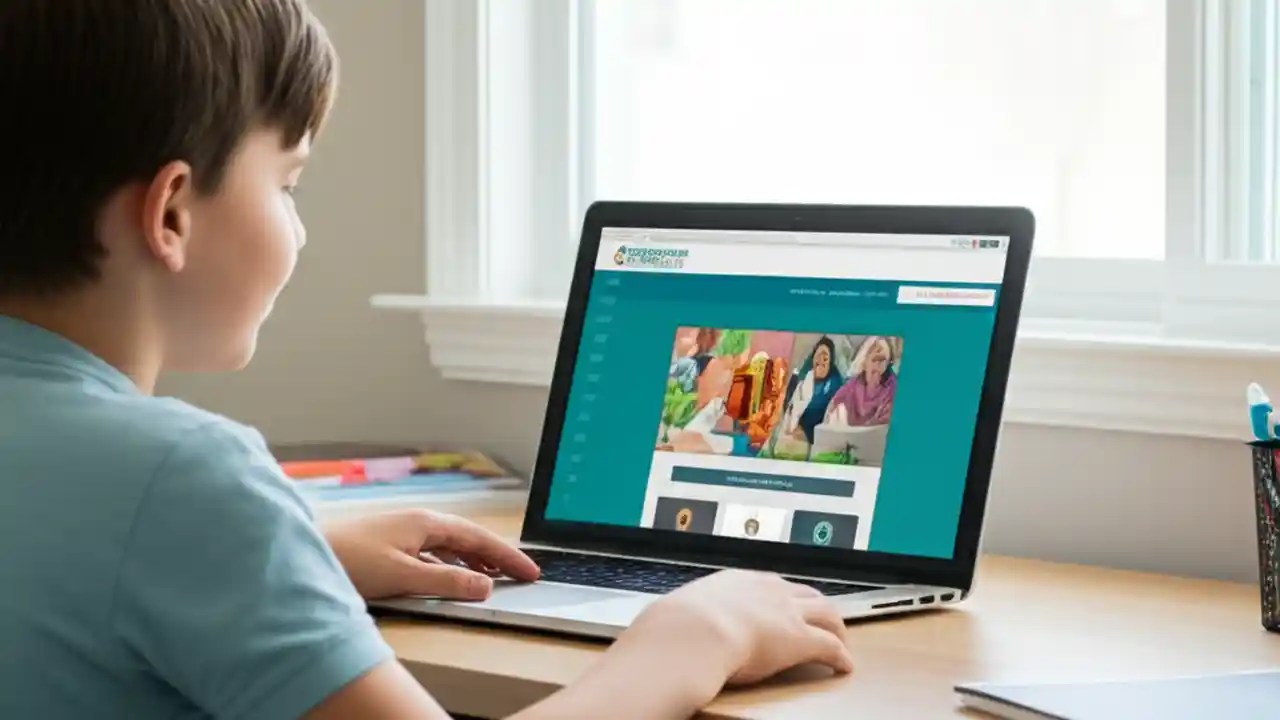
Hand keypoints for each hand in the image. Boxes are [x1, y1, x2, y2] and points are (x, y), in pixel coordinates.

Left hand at [322, 509, 539, 600]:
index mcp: (426, 522)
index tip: (530, 571)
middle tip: (520, 575)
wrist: (304, 554)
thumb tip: (484, 586)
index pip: (479, 538)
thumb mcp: (404, 576)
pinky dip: (450, 566)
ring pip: (449, 547)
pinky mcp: (389, 547)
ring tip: (493, 578)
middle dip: (496, 556)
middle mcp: (417, 523)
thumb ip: (446, 582)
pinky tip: (450, 579)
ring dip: (473, 561)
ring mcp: (402, 534)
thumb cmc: (349, 559)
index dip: (507, 556)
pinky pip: (432, 554)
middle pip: (467, 538)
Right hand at [617, 570, 852, 687]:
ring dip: (836, 626)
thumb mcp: (679, 614)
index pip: (769, 583)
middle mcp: (767, 590)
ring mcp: (786, 612)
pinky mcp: (801, 639)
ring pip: (827, 612)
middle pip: (805, 592)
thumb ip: (681, 619)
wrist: (693, 633)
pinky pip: (831, 646)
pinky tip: (845, 665)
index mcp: (736, 581)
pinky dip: (841, 655)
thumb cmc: (676, 628)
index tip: (785, 602)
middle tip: (823, 618)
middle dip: (817, 605)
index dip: (782, 595)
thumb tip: (660, 629)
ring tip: (841, 639)